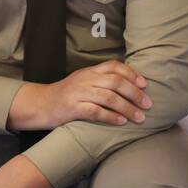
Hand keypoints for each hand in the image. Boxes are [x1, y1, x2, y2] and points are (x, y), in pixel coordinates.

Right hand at [12, 60, 150, 130]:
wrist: (40, 104)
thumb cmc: (66, 96)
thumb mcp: (83, 82)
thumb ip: (101, 81)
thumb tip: (128, 87)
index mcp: (89, 71)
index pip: (114, 66)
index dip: (132, 73)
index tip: (145, 84)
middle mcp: (86, 79)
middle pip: (116, 82)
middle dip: (135, 93)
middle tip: (148, 104)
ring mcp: (79, 93)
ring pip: (109, 97)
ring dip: (127, 107)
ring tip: (139, 117)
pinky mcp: (73, 108)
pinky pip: (96, 112)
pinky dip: (111, 117)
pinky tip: (121, 122)